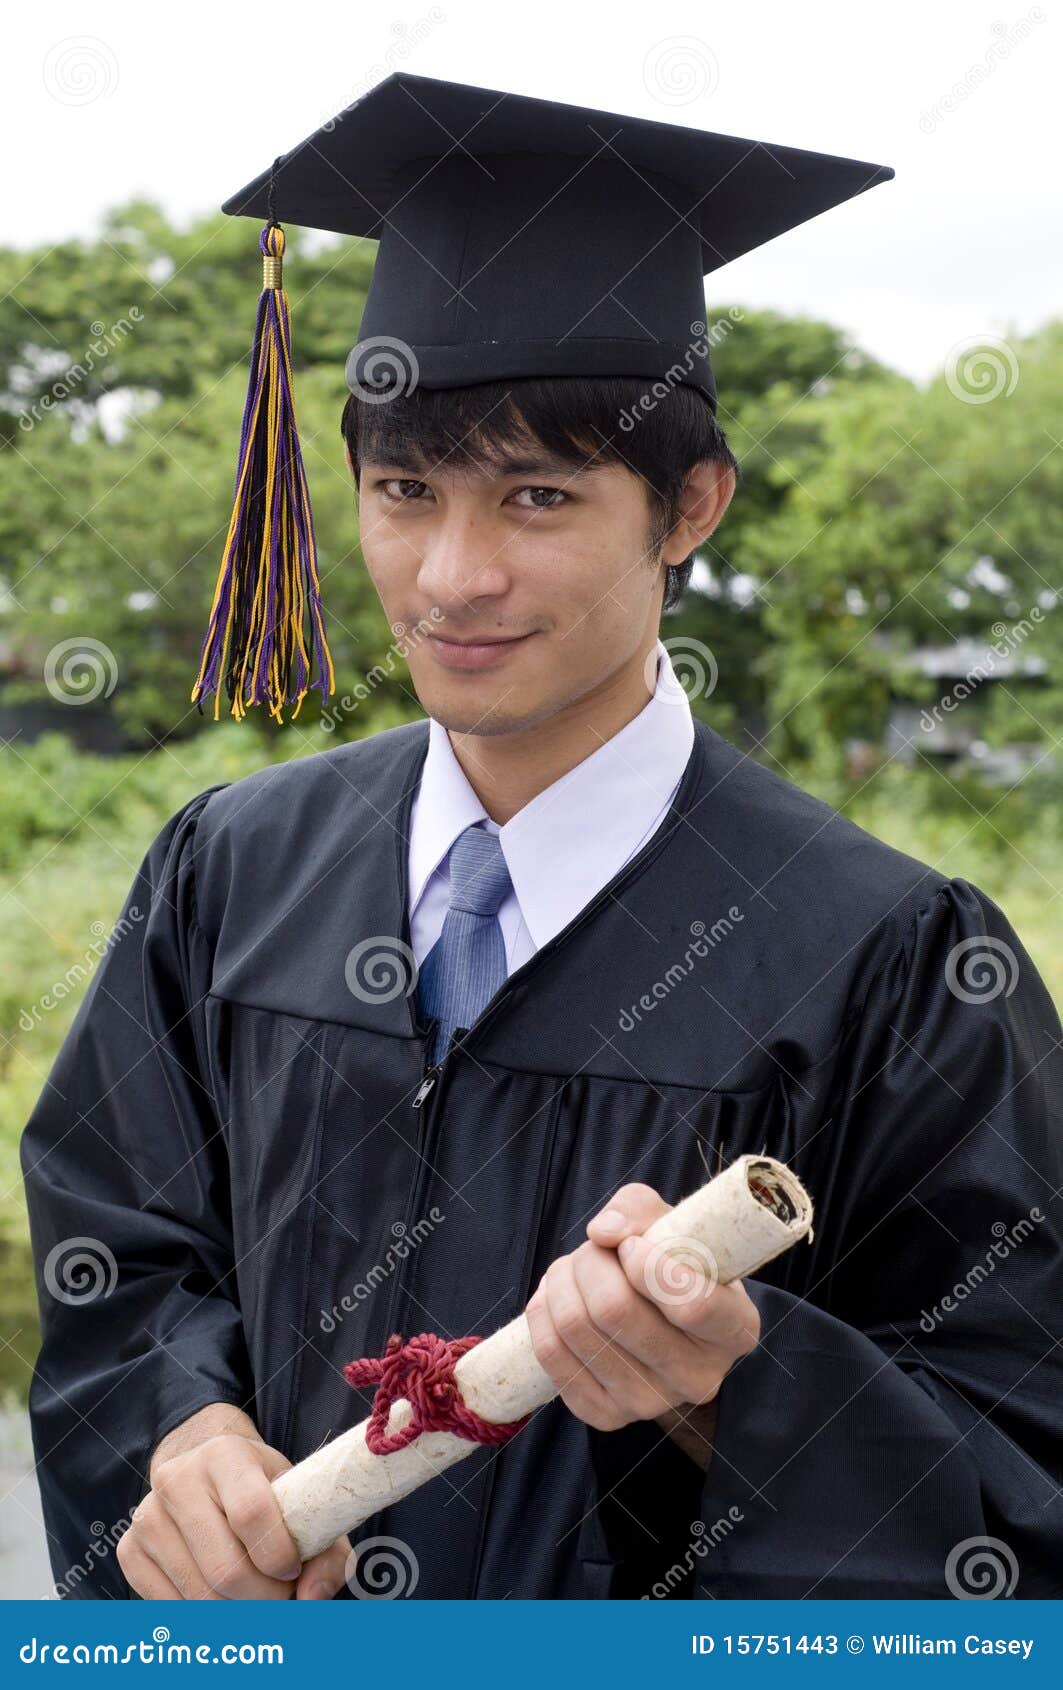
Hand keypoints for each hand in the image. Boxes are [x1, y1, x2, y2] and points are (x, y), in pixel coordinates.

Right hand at [117, 1434, 349, 1598]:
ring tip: (256, 1594)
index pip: (252, 1513)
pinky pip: (171, 1609)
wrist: (207, 1472)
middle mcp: (178, 1479)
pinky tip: (222, 1598)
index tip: (294, 1569)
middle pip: (226, 1569)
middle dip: (265, 1599)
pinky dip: (205, 1618)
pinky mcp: (129, 1550)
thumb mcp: (301, 1502)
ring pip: (200, 1597)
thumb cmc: (265, 1491)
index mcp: (225, 1454)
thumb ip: (325, 1550)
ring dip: (238, 1614)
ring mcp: (147, 1516)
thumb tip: (315, 1599)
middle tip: (280, 1595)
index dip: (280, 1555)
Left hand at [525, 1182, 758, 1430]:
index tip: (631, 1244)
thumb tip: (602, 1232)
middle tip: (595, 1248)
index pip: (692, 1306)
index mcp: (734, 1329)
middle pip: (615, 1311)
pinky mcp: (605, 1415)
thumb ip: (641, 1211)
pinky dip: (543, 1312)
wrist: (659, 1320)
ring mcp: (651, 1403)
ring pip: (577, 1327)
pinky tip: (558, 1297)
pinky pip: (551, 1355)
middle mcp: (699, 1377)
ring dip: (562, 1280)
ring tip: (574, 1268)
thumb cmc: (673, 1263)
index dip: (649, 1265)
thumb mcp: (673, 1224)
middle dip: (591, 1261)